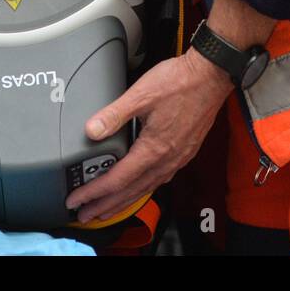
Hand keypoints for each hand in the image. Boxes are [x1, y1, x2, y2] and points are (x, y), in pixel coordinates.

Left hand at [64, 49, 231, 222]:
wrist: (212, 76)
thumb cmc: (180, 82)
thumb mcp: (141, 94)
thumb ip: (114, 114)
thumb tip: (91, 131)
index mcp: (154, 149)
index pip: (118, 180)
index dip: (95, 192)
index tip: (77, 200)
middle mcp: (167, 159)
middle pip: (131, 191)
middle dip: (106, 205)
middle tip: (86, 215)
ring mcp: (178, 158)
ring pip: (146, 188)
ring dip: (124, 201)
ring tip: (107, 209)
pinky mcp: (185, 152)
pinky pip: (160, 180)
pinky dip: (144, 189)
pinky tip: (139, 188)